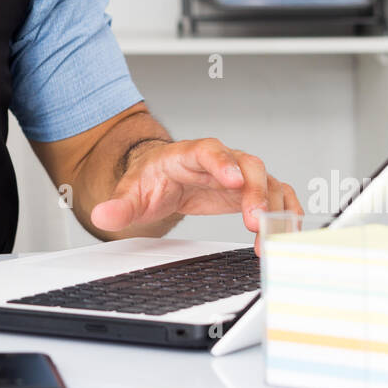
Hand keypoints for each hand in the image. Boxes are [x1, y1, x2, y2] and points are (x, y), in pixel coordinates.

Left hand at [90, 138, 301, 252]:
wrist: (161, 175)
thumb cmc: (150, 179)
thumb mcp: (130, 192)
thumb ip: (119, 205)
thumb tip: (102, 215)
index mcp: (189, 154)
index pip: (209, 151)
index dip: (223, 163)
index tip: (233, 180)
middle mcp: (220, 160)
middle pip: (247, 165)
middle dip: (256, 191)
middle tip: (256, 221)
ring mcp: (239, 174)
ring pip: (268, 181)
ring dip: (274, 207)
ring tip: (269, 237)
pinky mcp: (251, 191)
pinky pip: (277, 196)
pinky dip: (285, 212)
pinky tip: (286, 233)